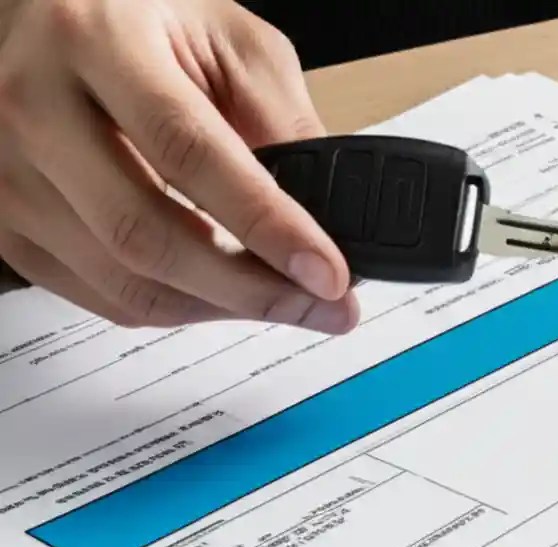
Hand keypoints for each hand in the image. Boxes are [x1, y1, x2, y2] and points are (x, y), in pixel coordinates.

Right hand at [0, 0, 358, 330]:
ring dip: (217, 308)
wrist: (51, 11)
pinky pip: (95, 294)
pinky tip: (219, 295)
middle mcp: (34, 105)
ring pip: (120, 280)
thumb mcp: (234, 42)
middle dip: (249, 288)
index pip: (190, 153)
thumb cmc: (143, 17)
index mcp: (97, 41)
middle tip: (319, 305)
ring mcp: (6, 170)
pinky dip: (171, 308)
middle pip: (145, 234)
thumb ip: (283, 122)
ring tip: (281, 302)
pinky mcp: (3, 220)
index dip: (266, 225)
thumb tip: (326, 218)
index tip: (325, 273)